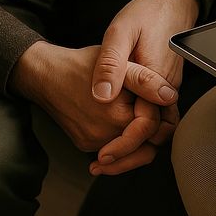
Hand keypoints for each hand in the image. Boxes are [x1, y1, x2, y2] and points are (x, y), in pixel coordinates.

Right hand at [10, 43, 167, 167]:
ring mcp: (93, 144)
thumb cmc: (81, 66)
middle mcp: (105, 137)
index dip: (163, 113)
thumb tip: (169, 96)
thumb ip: (146, 81)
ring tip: (143, 119)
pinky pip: (113, 149)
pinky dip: (122, 141)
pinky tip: (124, 125)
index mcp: (118, 117)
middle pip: (145, 145)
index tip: (162, 103)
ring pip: (130, 151)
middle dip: (155, 131)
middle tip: (160, 116)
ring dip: (140, 139)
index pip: (154, 126)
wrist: (46, 75)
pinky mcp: (85, 145)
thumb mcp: (121, 64)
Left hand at [90, 0, 199, 167]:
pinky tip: (117, 130)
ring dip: (134, 145)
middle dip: (129, 156)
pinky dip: (138, 129)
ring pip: (157, 129)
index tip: (102, 156)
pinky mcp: (164, 86)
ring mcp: (168, 88)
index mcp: (157, 79)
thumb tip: (101, 96)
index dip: (124, 146)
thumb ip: (111, 64)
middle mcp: (167, 89)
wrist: (173, 1)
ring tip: (106, 156)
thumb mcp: (120, 32)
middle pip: (155, 136)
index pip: (145, 126)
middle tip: (100, 164)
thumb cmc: (146, 13)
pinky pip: (155, 116)